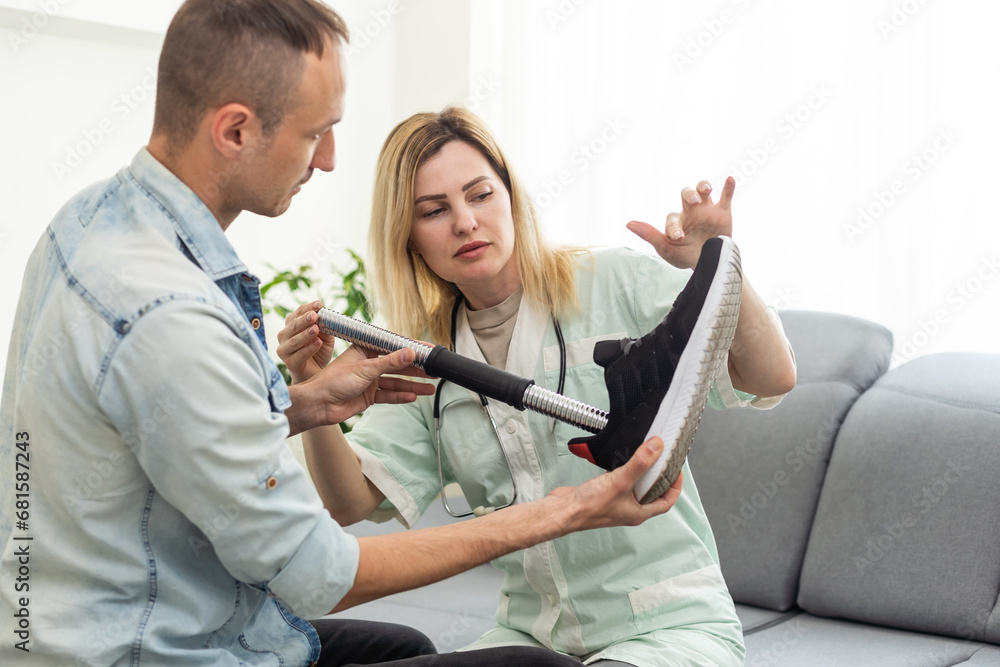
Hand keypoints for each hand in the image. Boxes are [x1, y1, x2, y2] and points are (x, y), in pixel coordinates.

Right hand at [277, 301, 334, 382]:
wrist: (315, 373)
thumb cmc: (318, 352)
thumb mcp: (325, 336)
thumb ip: (325, 327)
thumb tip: (327, 316)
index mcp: (292, 325)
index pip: (298, 313)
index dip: (308, 308)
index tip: (319, 304)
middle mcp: (284, 336)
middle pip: (293, 325)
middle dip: (304, 319)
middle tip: (314, 315)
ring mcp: (284, 350)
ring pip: (294, 340)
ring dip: (305, 334)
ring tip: (316, 329)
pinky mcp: (289, 363)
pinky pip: (298, 355)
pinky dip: (308, 349)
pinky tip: (318, 343)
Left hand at [301, 344, 434, 425]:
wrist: (318, 405)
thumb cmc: (333, 380)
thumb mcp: (365, 369)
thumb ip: (390, 362)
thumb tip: (411, 353)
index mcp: (365, 350)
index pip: (393, 347)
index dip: (412, 349)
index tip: (428, 350)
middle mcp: (369, 364)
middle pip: (398, 366)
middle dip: (417, 369)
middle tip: (435, 371)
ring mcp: (370, 381)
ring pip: (396, 382)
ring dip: (412, 385)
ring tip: (431, 388)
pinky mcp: (369, 397)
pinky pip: (389, 396)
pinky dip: (400, 397)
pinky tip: (414, 397)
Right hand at [548, 437, 683, 531]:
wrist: (563, 511)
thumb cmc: (589, 508)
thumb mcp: (620, 482)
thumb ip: (640, 464)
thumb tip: (657, 447)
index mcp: (639, 512)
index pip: (666, 502)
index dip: (675, 486)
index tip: (677, 470)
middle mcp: (629, 509)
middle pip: (652, 492)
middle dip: (659, 476)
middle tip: (662, 458)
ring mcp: (617, 501)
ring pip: (636, 486)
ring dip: (642, 471)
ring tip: (646, 455)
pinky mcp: (605, 493)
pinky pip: (620, 480)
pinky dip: (624, 470)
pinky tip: (622, 460)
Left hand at [627, 177, 735, 268]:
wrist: (709, 265)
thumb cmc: (684, 256)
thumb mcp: (666, 249)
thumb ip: (649, 235)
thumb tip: (628, 223)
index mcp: (677, 220)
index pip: (673, 217)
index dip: (674, 226)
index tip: (678, 237)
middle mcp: (691, 212)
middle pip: (686, 193)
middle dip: (689, 195)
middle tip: (693, 203)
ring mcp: (707, 211)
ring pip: (704, 191)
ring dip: (704, 185)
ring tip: (706, 190)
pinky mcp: (724, 213)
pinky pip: (726, 196)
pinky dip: (729, 187)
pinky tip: (730, 179)